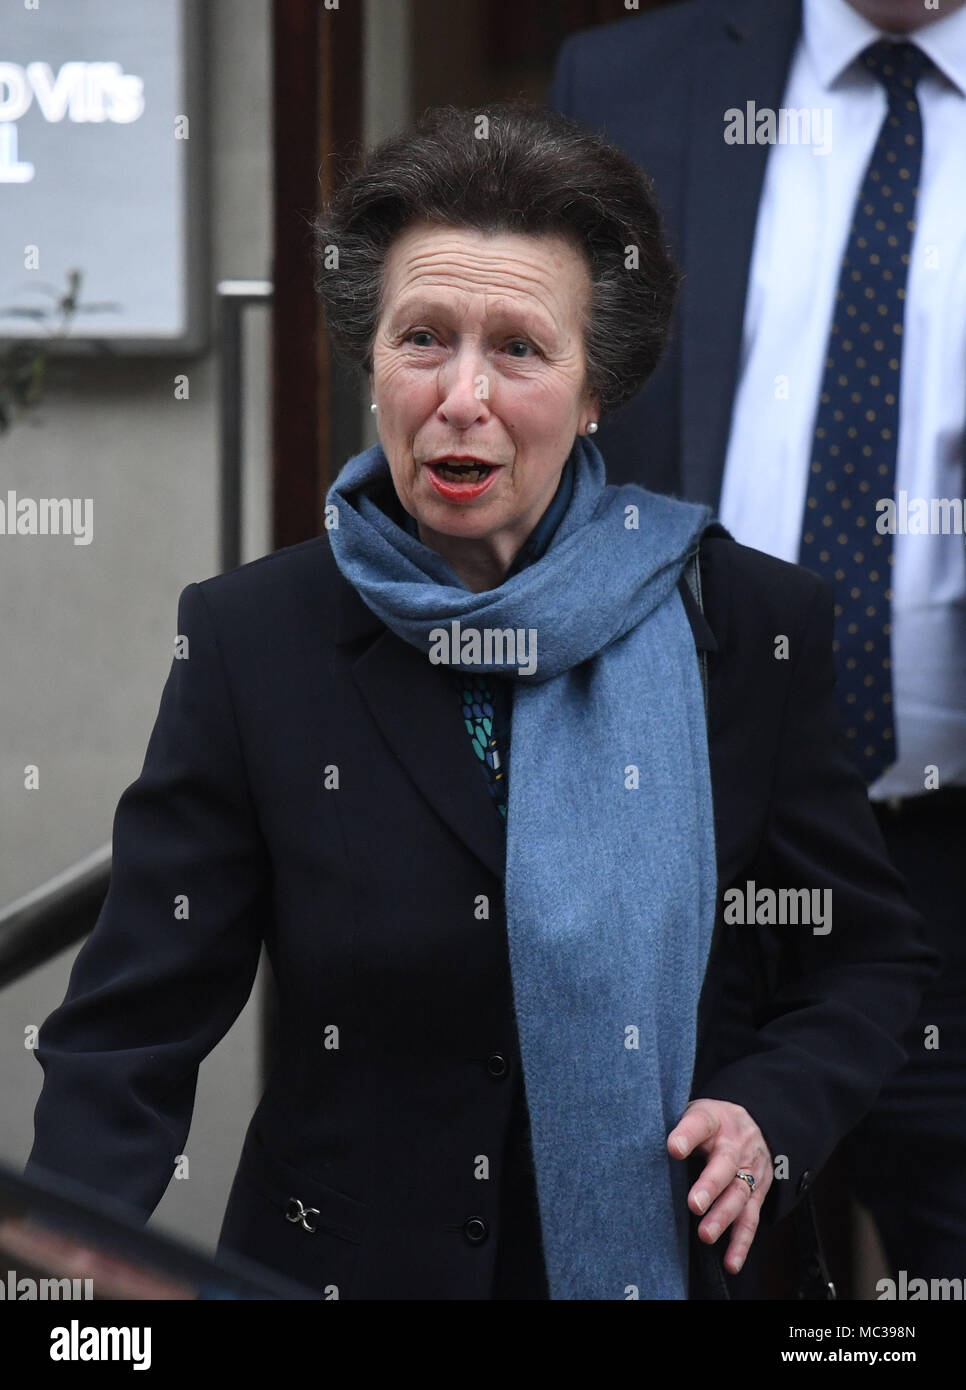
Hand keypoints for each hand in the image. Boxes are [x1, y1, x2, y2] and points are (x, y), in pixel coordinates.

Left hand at [667, 1098, 772, 1274]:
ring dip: (723, 1217)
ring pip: (739, 1194)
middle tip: (694, 1204)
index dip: (687, 1135)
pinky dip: (742, 1242)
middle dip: (710, 1185)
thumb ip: (673, 1127)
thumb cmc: (708, 1124)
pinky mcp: (757, 1193)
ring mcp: (749, 1170)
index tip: (673, 1148)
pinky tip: (730, 1262)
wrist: (751, 1124)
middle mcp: (735, 1145)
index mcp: (713, 1120)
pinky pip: (751, 1219)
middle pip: (725, 1164)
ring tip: (706, 1235)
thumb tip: (635, 1146)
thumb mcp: (692, 1113)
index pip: (700, 1123)